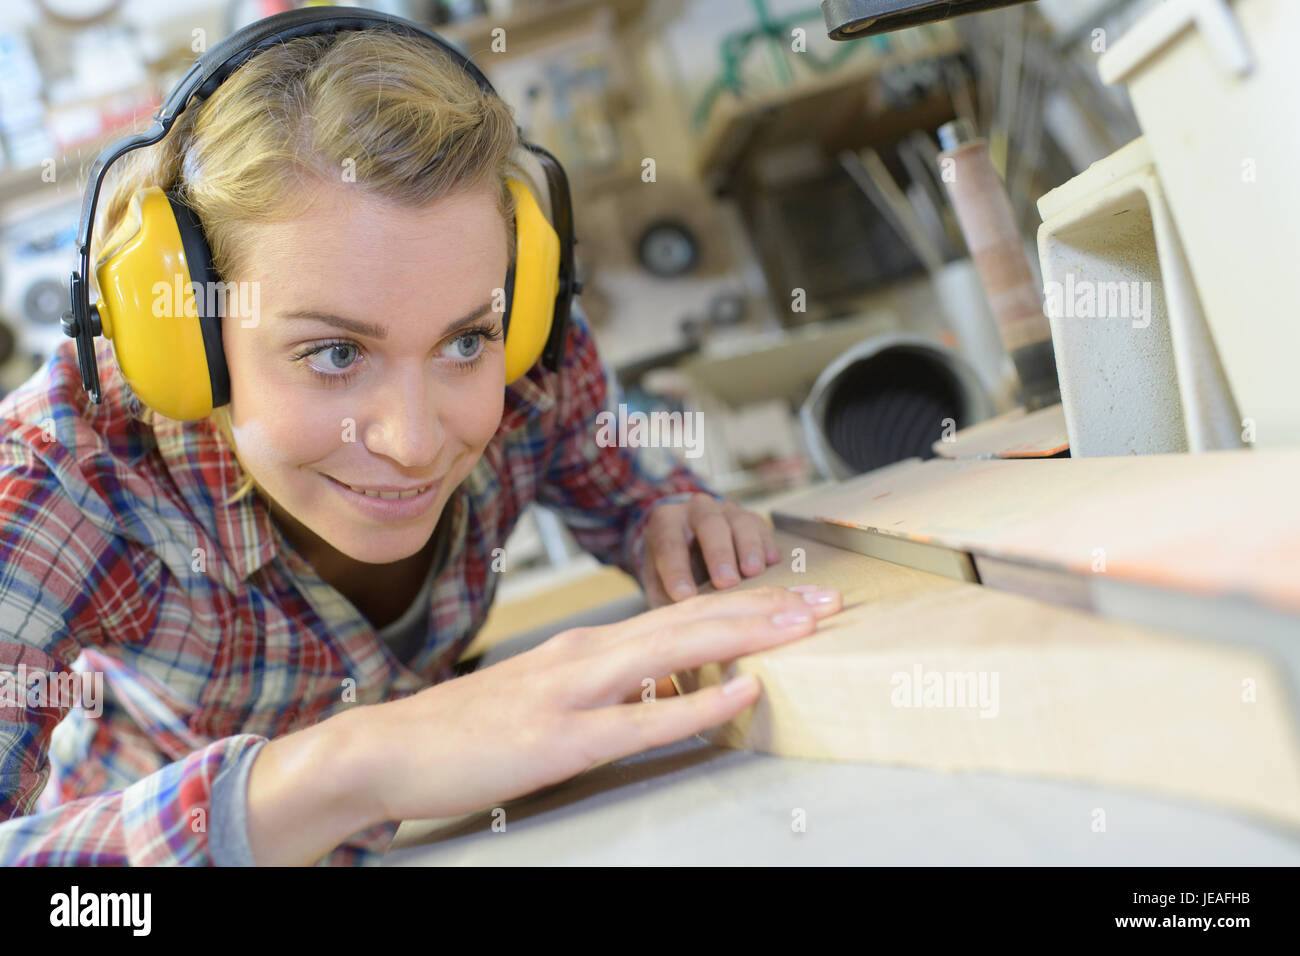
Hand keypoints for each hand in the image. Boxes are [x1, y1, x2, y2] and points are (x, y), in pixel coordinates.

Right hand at [360, 584, 843, 823]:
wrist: (389, 748)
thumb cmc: (468, 728)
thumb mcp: (546, 695)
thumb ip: (605, 689)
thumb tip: (666, 691)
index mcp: (588, 649)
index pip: (681, 616)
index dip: (745, 605)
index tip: (798, 599)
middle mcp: (588, 656)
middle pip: (693, 620)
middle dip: (766, 608)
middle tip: (827, 599)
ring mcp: (574, 693)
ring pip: (677, 651)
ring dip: (746, 633)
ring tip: (803, 624)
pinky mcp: (560, 738)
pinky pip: (643, 720)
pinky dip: (701, 705)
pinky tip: (743, 692)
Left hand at [639, 494, 781, 608]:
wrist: (691, 550)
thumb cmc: (674, 572)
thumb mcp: (660, 584)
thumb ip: (667, 599)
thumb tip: (680, 625)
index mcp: (666, 522)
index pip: (669, 544)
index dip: (676, 570)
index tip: (684, 595)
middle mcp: (697, 510)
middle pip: (708, 524)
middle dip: (718, 553)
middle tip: (726, 581)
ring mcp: (727, 512)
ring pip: (739, 523)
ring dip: (748, 547)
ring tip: (753, 572)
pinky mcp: (751, 519)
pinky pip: (762, 528)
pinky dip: (767, 545)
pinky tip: (772, 563)